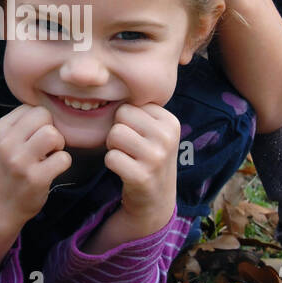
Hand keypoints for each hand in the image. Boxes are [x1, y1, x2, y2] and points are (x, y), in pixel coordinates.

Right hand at [0, 104, 71, 226]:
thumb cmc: (9, 168)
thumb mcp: (6, 141)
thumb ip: (23, 123)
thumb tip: (53, 108)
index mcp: (0, 129)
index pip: (30, 107)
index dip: (39, 122)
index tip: (31, 138)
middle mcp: (7, 143)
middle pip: (43, 115)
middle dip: (51, 128)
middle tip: (45, 147)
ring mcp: (20, 162)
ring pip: (53, 134)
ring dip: (58, 144)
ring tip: (49, 156)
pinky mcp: (36, 178)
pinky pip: (64, 158)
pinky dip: (63, 163)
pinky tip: (52, 170)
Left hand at [104, 103, 179, 229]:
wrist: (155, 200)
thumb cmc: (148, 158)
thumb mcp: (155, 132)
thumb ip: (141, 112)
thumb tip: (110, 83)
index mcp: (171, 121)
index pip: (130, 105)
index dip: (126, 122)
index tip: (139, 138)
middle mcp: (167, 137)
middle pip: (121, 116)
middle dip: (118, 132)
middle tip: (130, 149)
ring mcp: (156, 157)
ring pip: (114, 134)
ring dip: (113, 148)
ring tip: (127, 158)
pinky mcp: (142, 176)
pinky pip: (111, 157)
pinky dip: (112, 164)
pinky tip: (125, 171)